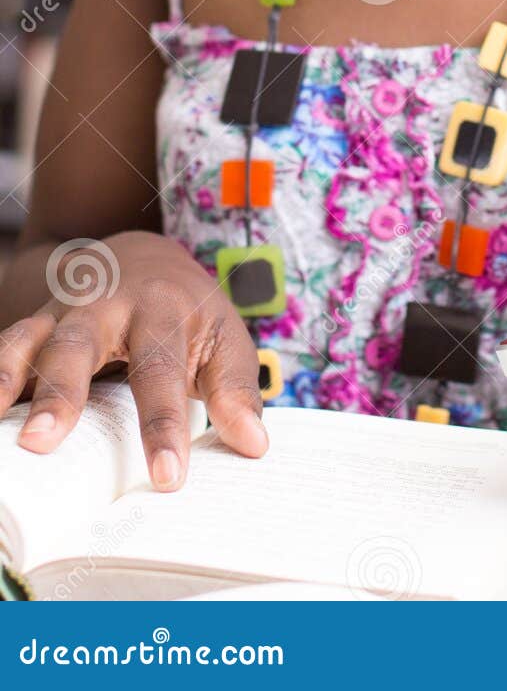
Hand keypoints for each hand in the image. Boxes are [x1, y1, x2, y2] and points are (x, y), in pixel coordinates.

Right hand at [0, 230, 267, 489]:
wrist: (143, 257)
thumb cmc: (188, 311)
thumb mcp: (224, 337)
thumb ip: (236, 387)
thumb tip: (254, 443)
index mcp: (162, 311)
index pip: (161, 371)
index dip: (163, 425)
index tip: (166, 477)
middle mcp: (107, 306)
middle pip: (80, 346)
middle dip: (62, 393)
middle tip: (43, 442)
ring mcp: (65, 313)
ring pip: (32, 340)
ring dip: (9, 379)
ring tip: (5, 430)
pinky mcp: (37, 323)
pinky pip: (8, 344)